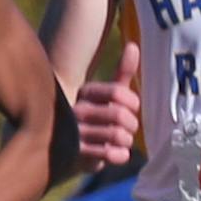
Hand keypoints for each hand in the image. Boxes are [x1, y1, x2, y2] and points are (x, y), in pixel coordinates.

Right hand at [74, 41, 139, 169]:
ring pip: (117, 136)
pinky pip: (110, 155)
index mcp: (86, 92)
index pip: (119, 92)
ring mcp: (76, 133)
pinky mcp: (78, 155)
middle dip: (132, 124)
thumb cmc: (95, 116)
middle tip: (129, 128)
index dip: (132, 103)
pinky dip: (121, 155)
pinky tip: (117, 152)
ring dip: (127, 140)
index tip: (132, 108)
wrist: (67, 146)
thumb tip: (133, 45)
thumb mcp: (107, 94)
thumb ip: (122, 73)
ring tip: (123, 140)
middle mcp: (78, 111)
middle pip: (120, 116)